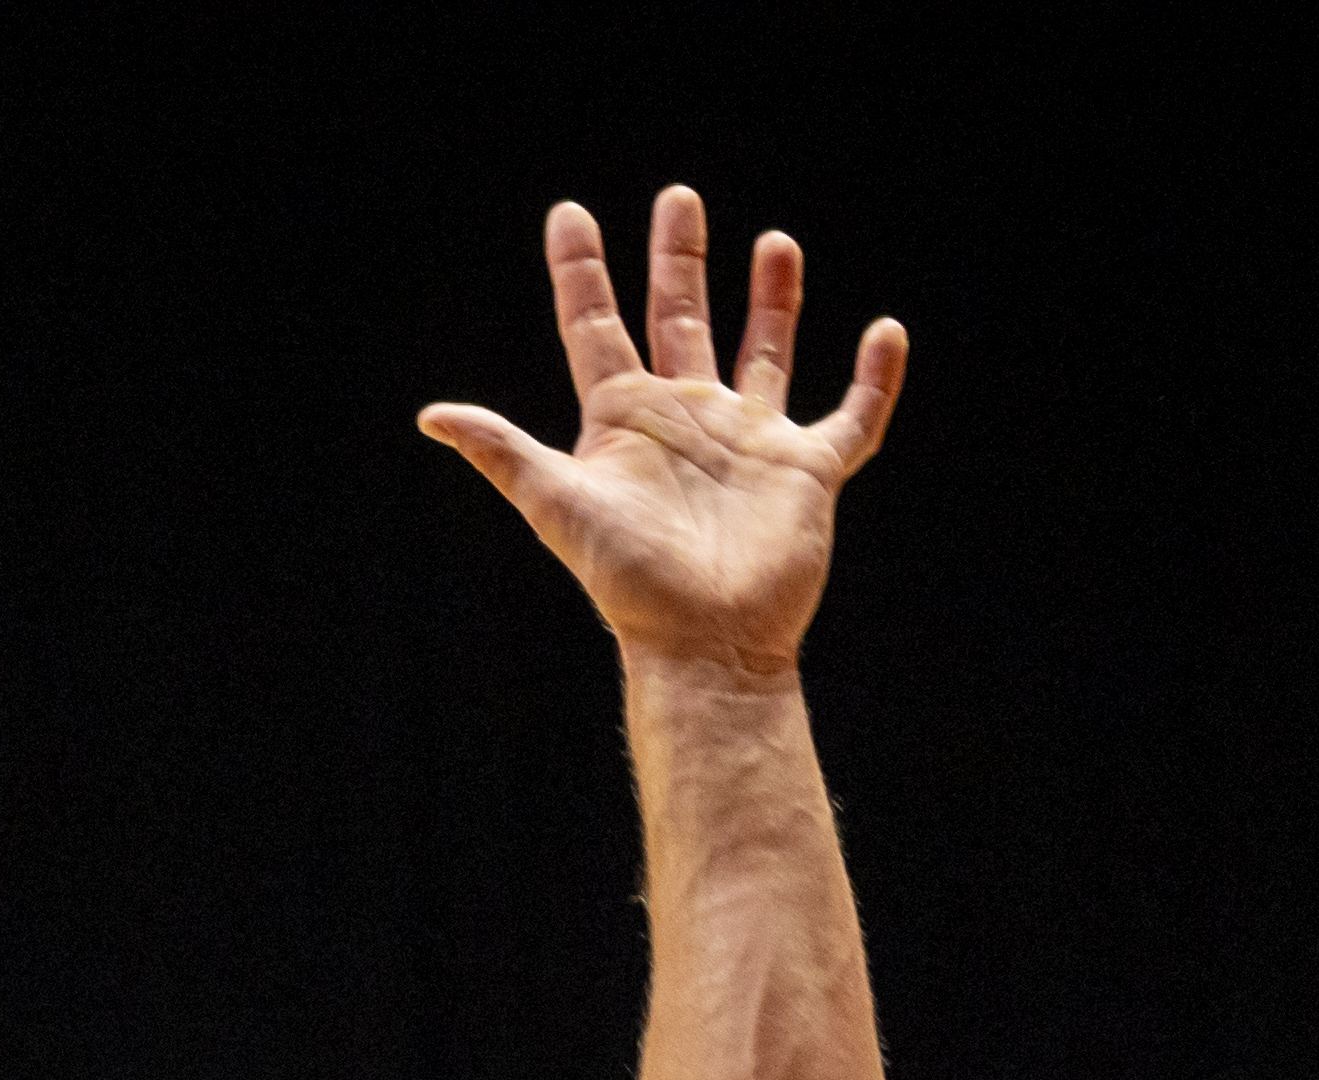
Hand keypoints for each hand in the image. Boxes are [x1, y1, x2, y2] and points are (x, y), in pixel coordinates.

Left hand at [423, 190, 903, 677]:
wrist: (703, 641)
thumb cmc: (628, 580)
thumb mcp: (558, 503)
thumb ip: (502, 452)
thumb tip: (430, 415)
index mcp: (626, 419)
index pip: (596, 327)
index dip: (581, 272)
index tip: (568, 214)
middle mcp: (687, 419)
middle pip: (681, 318)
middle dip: (679, 259)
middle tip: (676, 199)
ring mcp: (749, 442)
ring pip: (765, 350)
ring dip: (772, 298)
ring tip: (774, 241)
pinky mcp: (806, 470)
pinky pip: (853, 416)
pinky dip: (875, 379)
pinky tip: (887, 332)